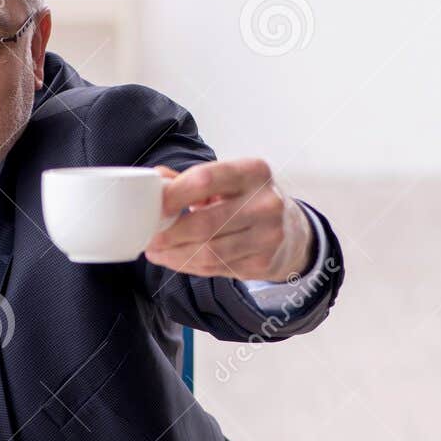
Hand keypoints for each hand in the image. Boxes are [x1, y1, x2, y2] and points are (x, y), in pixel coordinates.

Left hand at [145, 159, 314, 281]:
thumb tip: (156, 180)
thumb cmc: (250, 201)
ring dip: (175, 255)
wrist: (292, 232)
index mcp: (253, 172)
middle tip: (149, 238)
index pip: (207, 179)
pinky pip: (216, 268)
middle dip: (169, 234)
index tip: (155, 205)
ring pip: (209, 252)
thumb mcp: (229, 181)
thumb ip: (191, 180)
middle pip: (205, 223)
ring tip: (156, 252)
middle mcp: (265, 203)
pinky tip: (176, 260)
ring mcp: (267, 236)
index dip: (175, 194)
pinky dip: (189, 266)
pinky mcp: (262, 263)